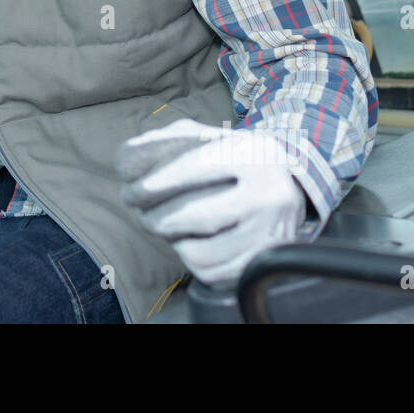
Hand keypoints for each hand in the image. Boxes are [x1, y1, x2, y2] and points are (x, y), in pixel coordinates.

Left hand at [114, 118, 306, 288]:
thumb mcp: (208, 138)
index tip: (131, 192)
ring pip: (200, 252)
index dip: (155, 183)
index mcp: (254, 156)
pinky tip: (192, 242)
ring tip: (168, 228)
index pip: (195, 168)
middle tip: (142, 215)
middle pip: (197, 216)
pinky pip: (212, 274)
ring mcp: (272, 235)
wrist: (288, 188)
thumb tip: (125, 160)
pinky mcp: (264, 263)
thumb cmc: (232, 160)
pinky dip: (192, 260)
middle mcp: (270, 195)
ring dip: (172, 242)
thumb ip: (165, 141)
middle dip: (156, 218)